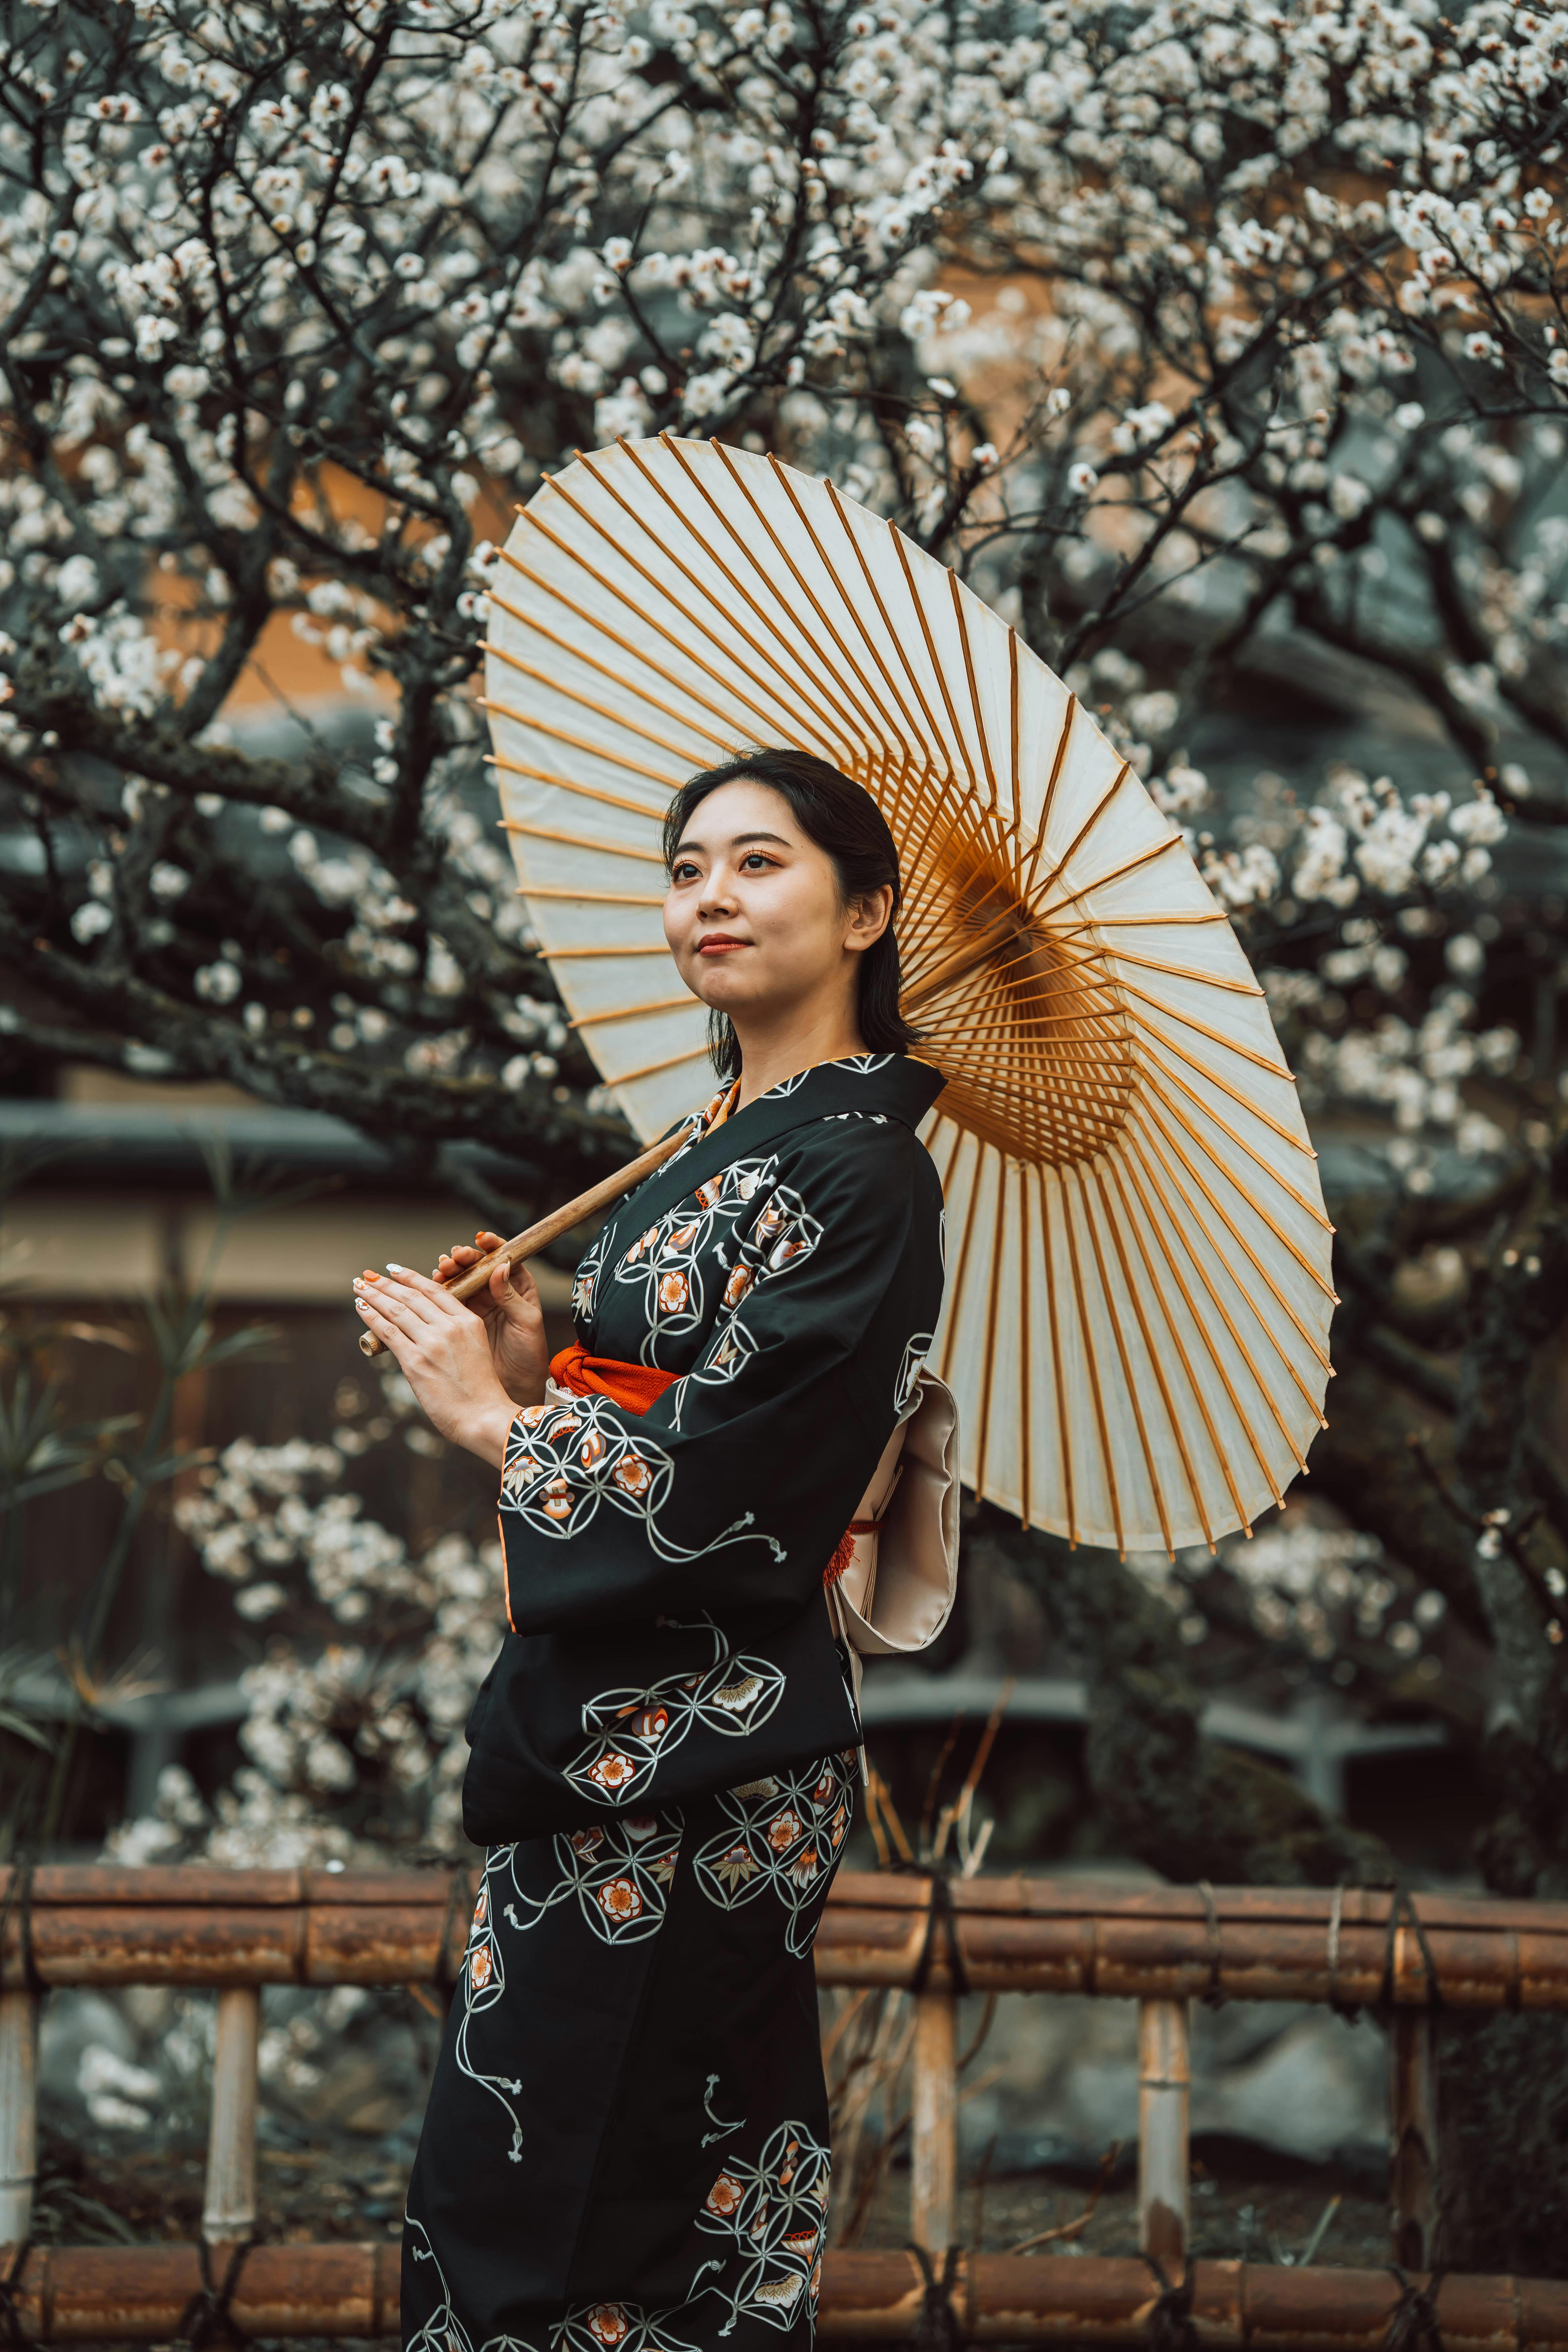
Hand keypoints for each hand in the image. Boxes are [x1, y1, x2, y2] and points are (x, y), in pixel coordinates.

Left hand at [354, 1265, 519, 1468]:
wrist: (483, 1417)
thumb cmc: (480, 1391)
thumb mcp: (476, 1349)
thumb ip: (454, 1333)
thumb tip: (424, 1327)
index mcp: (468, 1322)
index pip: (434, 1290)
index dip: (410, 1277)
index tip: (393, 1269)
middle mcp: (450, 1327)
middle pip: (412, 1297)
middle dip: (386, 1283)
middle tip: (368, 1275)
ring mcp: (432, 1343)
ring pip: (397, 1310)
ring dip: (374, 1296)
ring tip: (359, 1287)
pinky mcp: (416, 1362)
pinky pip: (388, 1332)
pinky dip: (371, 1317)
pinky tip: (361, 1308)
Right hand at [422, 1229, 549, 1408]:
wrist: (516, 1385)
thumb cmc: (529, 1355)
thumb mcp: (526, 1324)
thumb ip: (511, 1296)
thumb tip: (501, 1266)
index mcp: (517, 1286)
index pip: (502, 1257)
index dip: (491, 1245)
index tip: (481, 1239)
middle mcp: (495, 1291)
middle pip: (475, 1265)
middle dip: (463, 1258)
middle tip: (452, 1259)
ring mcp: (476, 1304)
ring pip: (459, 1280)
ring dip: (448, 1272)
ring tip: (441, 1270)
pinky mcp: (460, 1320)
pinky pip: (447, 1300)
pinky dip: (437, 1292)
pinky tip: (431, 1287)